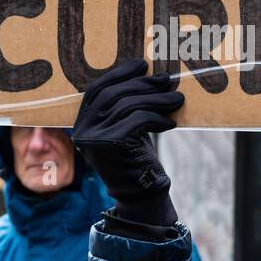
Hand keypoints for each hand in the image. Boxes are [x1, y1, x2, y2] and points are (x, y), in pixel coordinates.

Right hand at [72, 58, 182, 225]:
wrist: (139, 195)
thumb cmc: (136, 158)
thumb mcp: (128, 128)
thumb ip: (129, 105)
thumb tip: (153, 75)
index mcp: (83, 123)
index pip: (97, 89)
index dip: (119, 74)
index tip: (142, 65)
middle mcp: (83, 130)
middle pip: (113, 94)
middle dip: (143, 84)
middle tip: (167, 80)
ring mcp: (94, 139)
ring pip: (127, 105)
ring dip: (157, 99)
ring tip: (177, 100)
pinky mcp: (110, 146)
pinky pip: (137, 120)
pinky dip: (157, 117)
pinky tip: (170, 122)